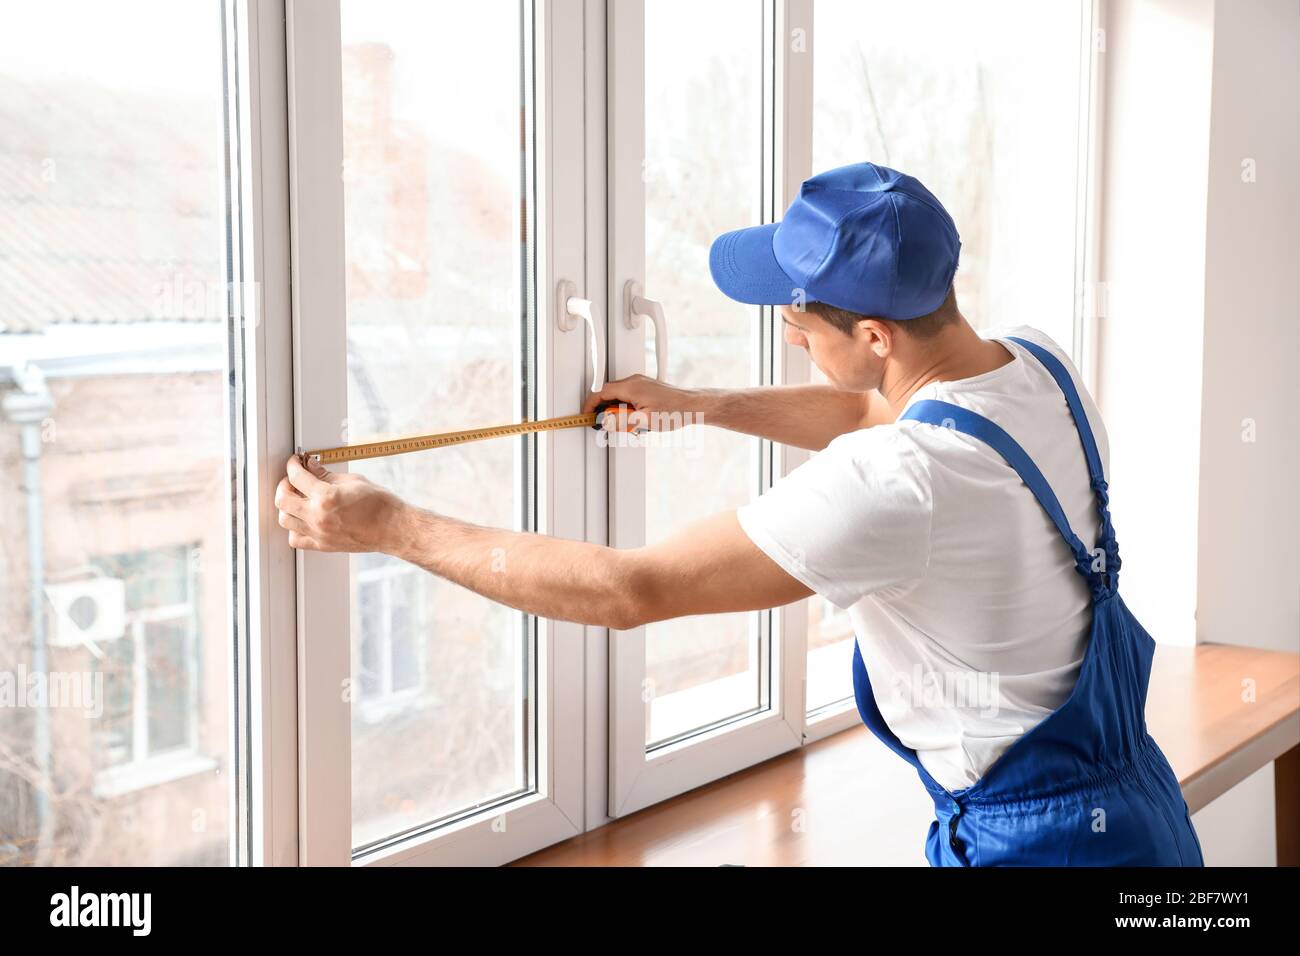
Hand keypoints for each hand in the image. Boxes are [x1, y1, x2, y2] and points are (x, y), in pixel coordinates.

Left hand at [276, 455, 407, 552]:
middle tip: (293, 479)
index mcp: (327, 497)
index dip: (292, 465)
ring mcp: (319, 533)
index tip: (295, 462)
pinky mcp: (323, 545)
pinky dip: (294, 529)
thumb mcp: (353, 481)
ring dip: (287, 506)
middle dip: (285, 484)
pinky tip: (303, 519)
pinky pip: (295, 539)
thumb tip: (310, 466)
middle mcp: (318, 517)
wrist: (393, 528)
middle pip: (282, 499)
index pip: (297, 477)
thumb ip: (326, 475)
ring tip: (297, 499)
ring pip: (284, 520)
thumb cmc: (380, 504)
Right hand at [581, 374, 699, 431]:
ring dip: (618, 411)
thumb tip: (605, 421)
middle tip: (610, 425)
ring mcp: (640, 383)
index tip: (587, 415)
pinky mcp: (645, 388)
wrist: (692, 406)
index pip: (601, 392)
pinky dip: (626, 408)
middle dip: (605, 411)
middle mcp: (634, 381)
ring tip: (630, 425)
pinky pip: (628, 396)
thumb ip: (621, 421)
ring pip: (618, 396)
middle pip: (608, 394)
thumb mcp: (644, 421)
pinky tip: (636, 420)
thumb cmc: (674, 411)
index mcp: (631, 387)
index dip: (591, 404)